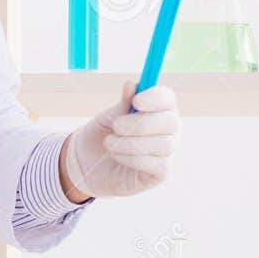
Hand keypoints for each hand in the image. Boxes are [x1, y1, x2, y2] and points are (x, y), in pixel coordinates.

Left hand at [61, 81, 179, 199]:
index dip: (156, 98)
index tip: (136, 101)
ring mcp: (167, 152)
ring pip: (164, 144)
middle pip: (170, 122)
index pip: (168, 99)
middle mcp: (168, 130)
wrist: (87, 164)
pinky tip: (117, 156)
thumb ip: (122, 104)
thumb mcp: (108, 117)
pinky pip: (158, 164)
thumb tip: (132, 84)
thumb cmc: (101, 135)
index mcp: (157, 110)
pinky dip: (134, 159)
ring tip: (110, 143)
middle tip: (116, 126)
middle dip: (141, 123)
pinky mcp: (161, 173)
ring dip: (132, 143)